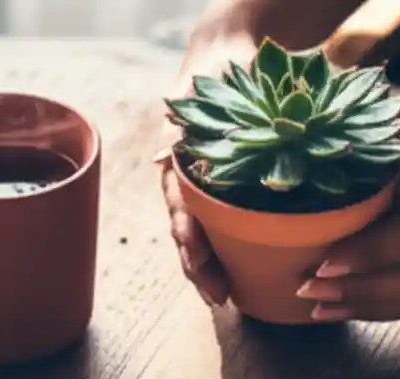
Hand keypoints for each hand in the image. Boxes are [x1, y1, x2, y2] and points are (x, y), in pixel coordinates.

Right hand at [156, 22, 258, 305]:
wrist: (223, 58)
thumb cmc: (214, 76)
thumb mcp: (200, 95)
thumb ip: (185, 119)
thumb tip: (161, 160)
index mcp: (178, 163)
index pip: (180, 211)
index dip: (190, 242)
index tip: (203, 267)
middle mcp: (183, 180)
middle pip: (186, 233)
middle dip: (199, 268)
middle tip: (218, 297)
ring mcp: (198, 188)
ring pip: (198, 235)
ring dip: (207, 268)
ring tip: (223, 296)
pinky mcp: (217, 191)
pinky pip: (217, 227)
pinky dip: (223, 253)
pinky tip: (238, 276)